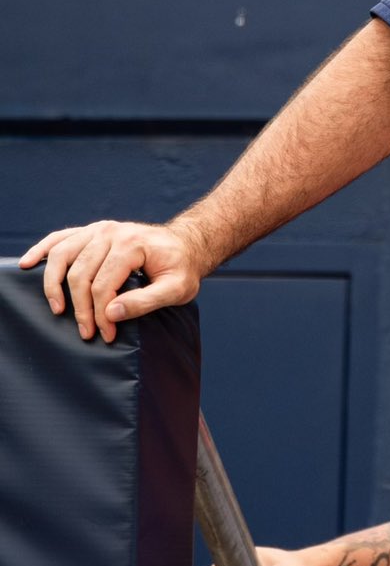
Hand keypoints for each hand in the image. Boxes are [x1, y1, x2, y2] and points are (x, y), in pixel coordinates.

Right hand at [20, 219, 209, 342]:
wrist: (185, 246)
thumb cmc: (182, 268)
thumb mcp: (177, 289)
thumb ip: (147, 301)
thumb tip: (110, 312)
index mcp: (132, 244)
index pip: (104, 285)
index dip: (100, 314)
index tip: (106, 335)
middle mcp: (111, 233)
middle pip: (80, 275)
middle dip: (82, 308)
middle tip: (87, 332)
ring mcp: (98, 230)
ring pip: (62, 257)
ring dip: (54, 285)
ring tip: (57, 310)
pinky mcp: (90, 232)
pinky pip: (59, 239)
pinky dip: (41, 251)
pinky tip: (27, 264)